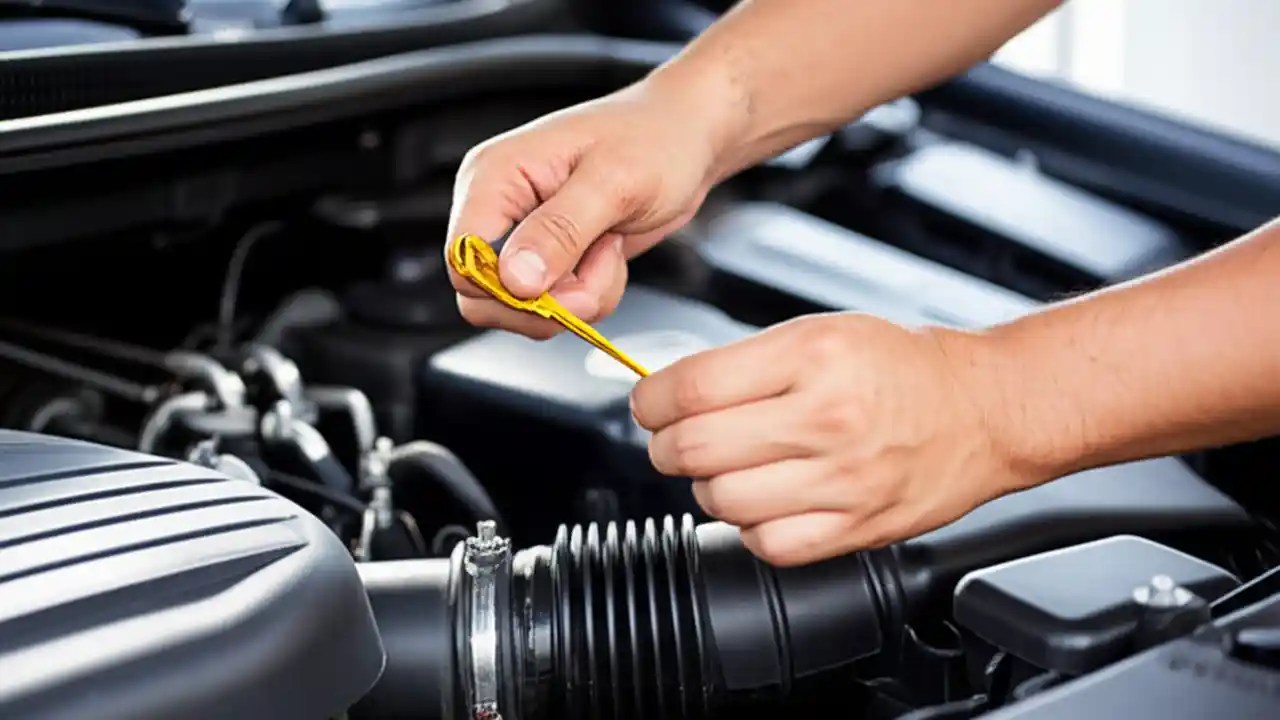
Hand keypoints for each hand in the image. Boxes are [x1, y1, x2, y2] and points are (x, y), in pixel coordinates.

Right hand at [445, 74, 742, 337]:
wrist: (689, 139)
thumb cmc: (656, 139)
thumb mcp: (613, 182)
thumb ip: (561, 230)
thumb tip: (514, 280)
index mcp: (493, 176)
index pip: (462, 258)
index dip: (503, 286)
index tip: (557, 283)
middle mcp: (498, 209)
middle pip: (485, 296)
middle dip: (548, 301)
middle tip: (598, 270)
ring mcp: (523, 237)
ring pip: (523, 309)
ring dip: (577, 299)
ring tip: (608, 253)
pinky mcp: (550, 259)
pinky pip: (554, 307)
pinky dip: (590, 296)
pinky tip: (609, 257)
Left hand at [630, 313, 1038, 566]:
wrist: (982, 408)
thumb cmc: (899, 367)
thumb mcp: (819, 332)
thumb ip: (743, 364)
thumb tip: (667, 395)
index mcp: (813, 354)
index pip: (692, 387)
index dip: (651, 401)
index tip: (649, 404)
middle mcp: (827, 416)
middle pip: (697, 448)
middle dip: (666, 446)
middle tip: (674, 439)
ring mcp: (844, 479)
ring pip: (722, 501)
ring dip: (706, 487)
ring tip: (727, 468)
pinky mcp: (857, 526)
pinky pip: (768, 543)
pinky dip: (749, 526)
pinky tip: (764, 500)